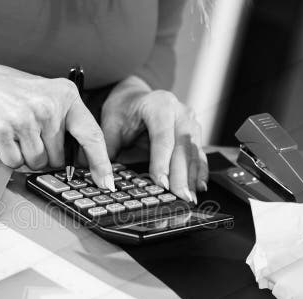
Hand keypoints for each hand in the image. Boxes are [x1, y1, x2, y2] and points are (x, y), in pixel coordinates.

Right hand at [0, 49, 114, 190]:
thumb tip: (80, 160)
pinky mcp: (4, 132)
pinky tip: (3, 136)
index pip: (92, 135)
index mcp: (65, 95)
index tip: (107, 182)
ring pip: (37, 163)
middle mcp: (48, 107)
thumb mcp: (46, 94)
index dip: (101, 163)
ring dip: (25, 156)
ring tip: (15, 132)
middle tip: (29, 133)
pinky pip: (15, 163)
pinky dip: (8, 156)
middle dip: (45, 154)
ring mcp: (26, 120)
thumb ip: (65, 121)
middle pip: (59, 157)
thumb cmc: (10, 93)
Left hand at [101, 76, 208, 202]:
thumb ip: (107, 150)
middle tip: (180, 197)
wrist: (135, 96)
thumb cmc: (123, 109)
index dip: (162, 161)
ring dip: (193, 177)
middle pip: (183, 146)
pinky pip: (200, 153)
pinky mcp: (195, 132)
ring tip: (188, 198)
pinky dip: (199, 171)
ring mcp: (190, 121)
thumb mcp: (111, 124)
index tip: (161, 183)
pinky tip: (199, 186)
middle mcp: (179, 111)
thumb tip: (102, 177)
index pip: (162, 137)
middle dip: (182, 175)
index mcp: (158, 105)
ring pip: (194, 152)